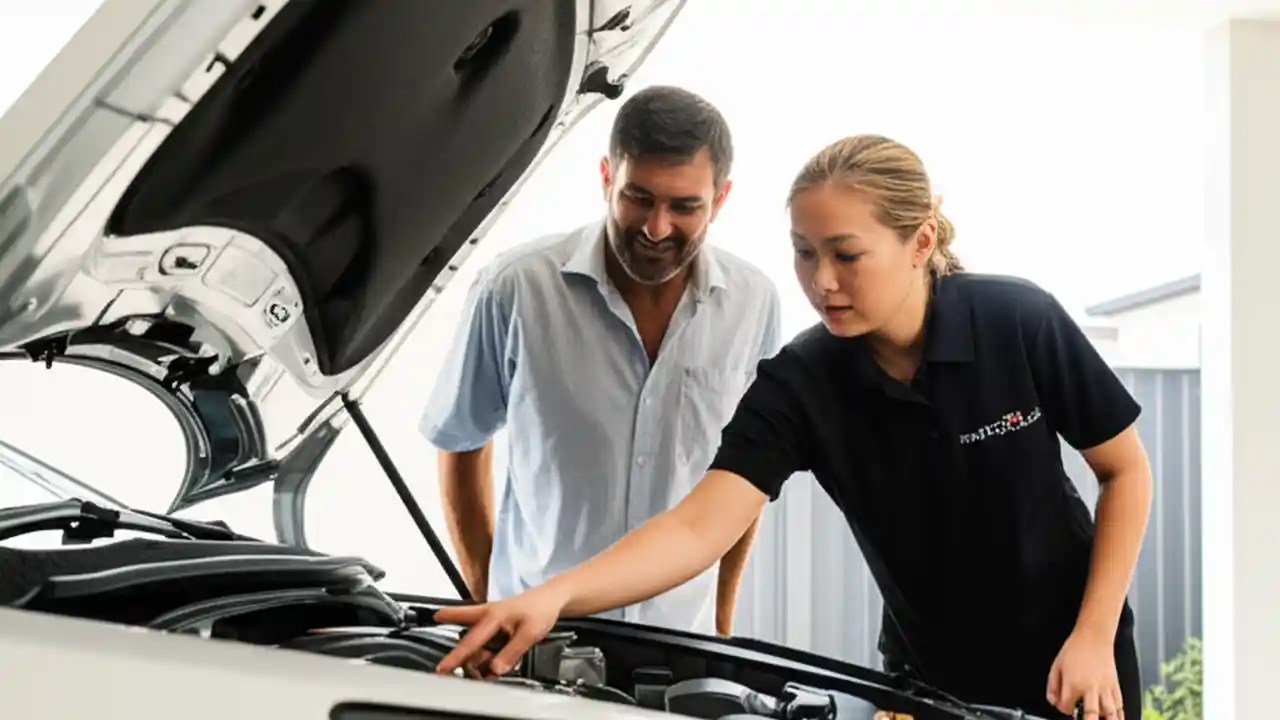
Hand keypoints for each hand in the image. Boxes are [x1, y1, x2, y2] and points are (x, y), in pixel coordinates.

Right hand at [432, 584, 567, 676]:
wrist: (550, 598)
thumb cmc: (540, 609)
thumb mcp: (530, 632)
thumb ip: (512, 652)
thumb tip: (496, 669)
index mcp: (493, 616)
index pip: (471, 640)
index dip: (456, 656)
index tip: (442, 667)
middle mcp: (487, 616)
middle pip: (466, 639)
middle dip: (459, 655)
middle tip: (448, 669)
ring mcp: (490, 621)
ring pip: (476, 643)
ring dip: (477, 658)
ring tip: (486, 668)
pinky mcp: (495, 626)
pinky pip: (485, 643)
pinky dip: (487, 654)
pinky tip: (494, 662)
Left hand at [1046, 627, 1123, 718]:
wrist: (1094, 636)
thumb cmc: (1075, 648)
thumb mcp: (1056, 666)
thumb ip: (1052, 686)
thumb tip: (1053, 701)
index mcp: (1074, 684)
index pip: (1067, 707)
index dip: (1064, 709)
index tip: (1064, 706)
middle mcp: (1090, 688)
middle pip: (1090, 715)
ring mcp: (1105, 688)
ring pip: (1108, 713)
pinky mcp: (1115, 686)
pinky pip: (1119, 705)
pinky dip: (1118, 715)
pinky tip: (1115, 719)